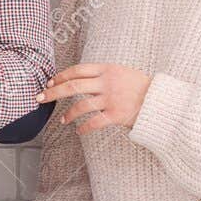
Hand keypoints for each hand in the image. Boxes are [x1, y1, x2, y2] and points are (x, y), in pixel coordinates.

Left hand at [36, 63, 152, 133]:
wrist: (161, 100)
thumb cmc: (141, 86)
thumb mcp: (122, 72)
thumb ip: (103, 74)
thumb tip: (80, 78)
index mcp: (107, 69)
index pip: (77, 70)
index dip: (61, 76)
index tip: (50, 82)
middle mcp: (107, 82)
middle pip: (73, 86)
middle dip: (53, 92)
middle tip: (40, 98)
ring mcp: (111, 99)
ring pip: (81, 106)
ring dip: (68, 113)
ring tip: (62, 120)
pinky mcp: (116, 115)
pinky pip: (94, 122)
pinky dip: (83, 128)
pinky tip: (79, 131)